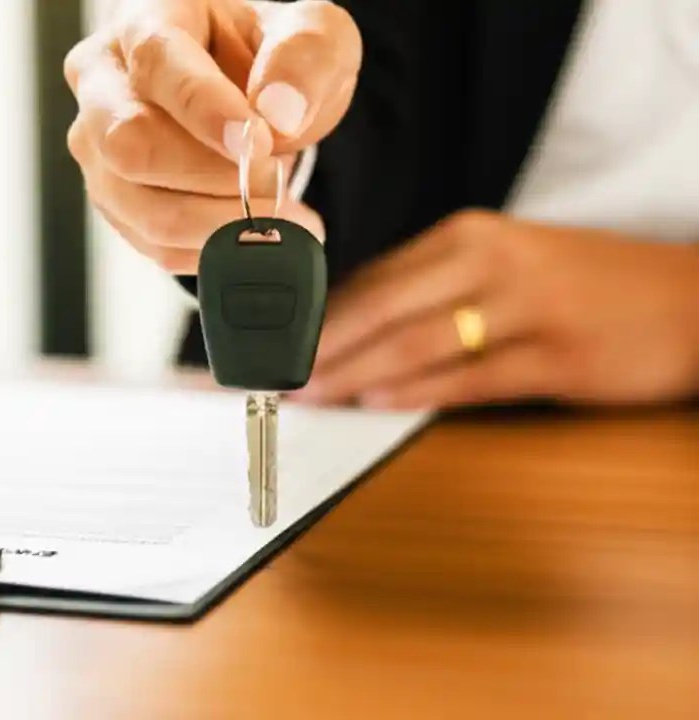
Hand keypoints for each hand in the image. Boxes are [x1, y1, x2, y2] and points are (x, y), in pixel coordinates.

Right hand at [64, 0, 361, 272]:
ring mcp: (99, 151)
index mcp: (145, 21)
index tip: (257, 142)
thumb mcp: (313, 32)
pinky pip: (158, 246)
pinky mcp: (114, 203)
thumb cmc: (270, 56)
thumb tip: (279, 112)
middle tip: (276, 178)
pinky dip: (216, 250)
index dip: (204, 107)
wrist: (252, 97)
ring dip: (223, 223)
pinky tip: (255, 230)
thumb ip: (306, 54)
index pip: (156, 63)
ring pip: (145, 208)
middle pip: (129, 145)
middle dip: (212, 176)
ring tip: (283, 212)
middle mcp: (103, 85)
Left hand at [294, 210, 698, 408]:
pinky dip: (416, 392)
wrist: (690, 300)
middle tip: (274, 379)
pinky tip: (375, 405)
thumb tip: (350, 323)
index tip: (274, 342)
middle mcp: (490, 262)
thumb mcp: (506, 262)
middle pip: (379, 308)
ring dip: (351, 374)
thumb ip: (432, 286)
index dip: (315, 316)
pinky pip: (470, 379)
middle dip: (318, 348)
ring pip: (415, 344)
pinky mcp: (555, 358)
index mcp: (469, 235)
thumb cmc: (585, 285)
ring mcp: (525, 309)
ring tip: (308, 398)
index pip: (371, 277)